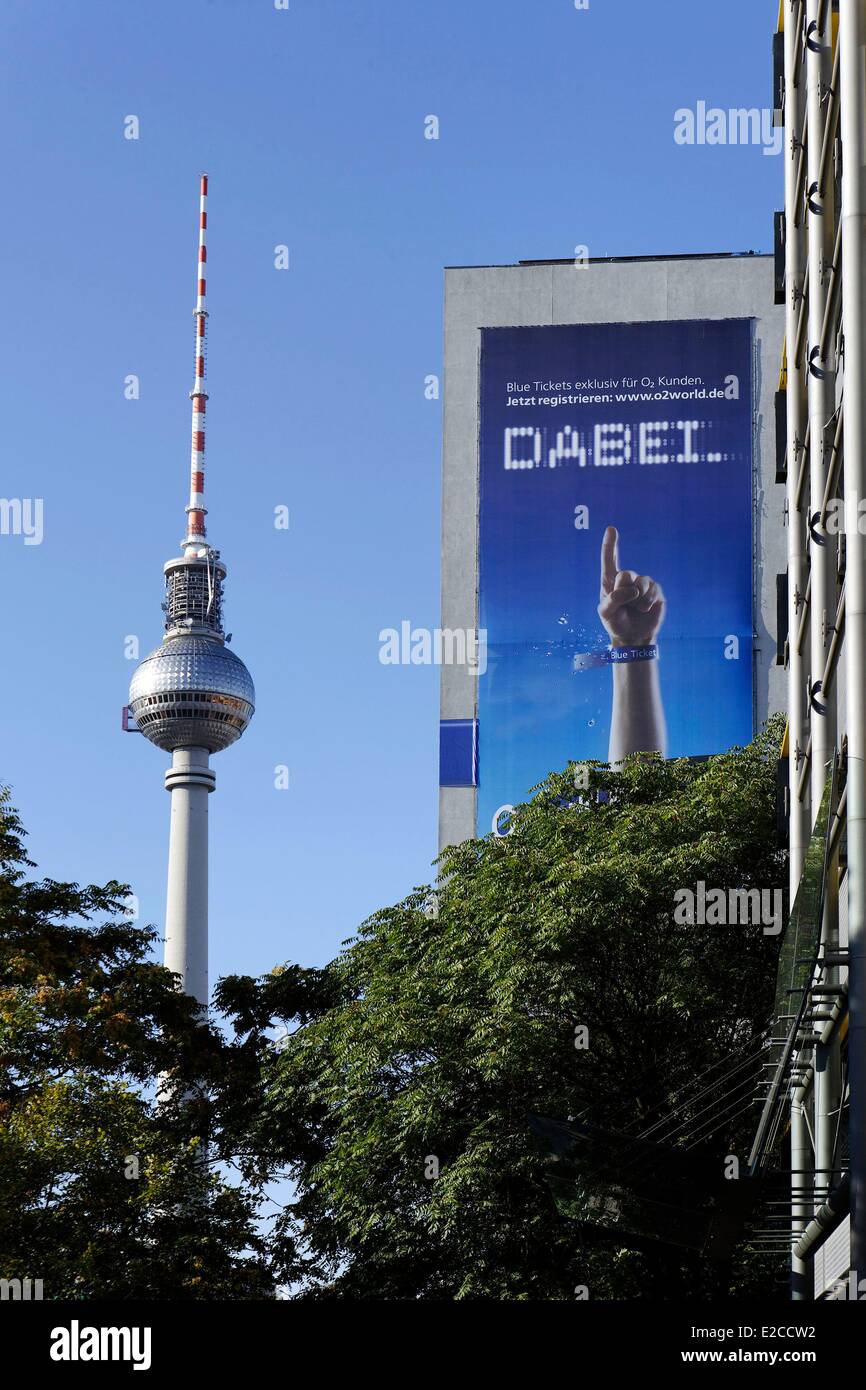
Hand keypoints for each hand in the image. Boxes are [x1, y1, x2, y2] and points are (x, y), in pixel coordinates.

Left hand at [598, 526, 665, 648]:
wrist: (633, 637)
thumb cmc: (615, 623)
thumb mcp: (606, 613)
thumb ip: (613, 599)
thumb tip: (632, 590)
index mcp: (610, 581)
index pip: (609, 560)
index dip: (610, 545)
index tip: (611, 529)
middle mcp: (626, 580)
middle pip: (625, 575)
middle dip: (624, 591)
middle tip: (624, 603)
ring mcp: (642, 584)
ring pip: (640, 583)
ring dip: (637, 599)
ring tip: (635, 607)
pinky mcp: (655, 591)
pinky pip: (653, 590)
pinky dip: (647, 602)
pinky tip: (644, 609)